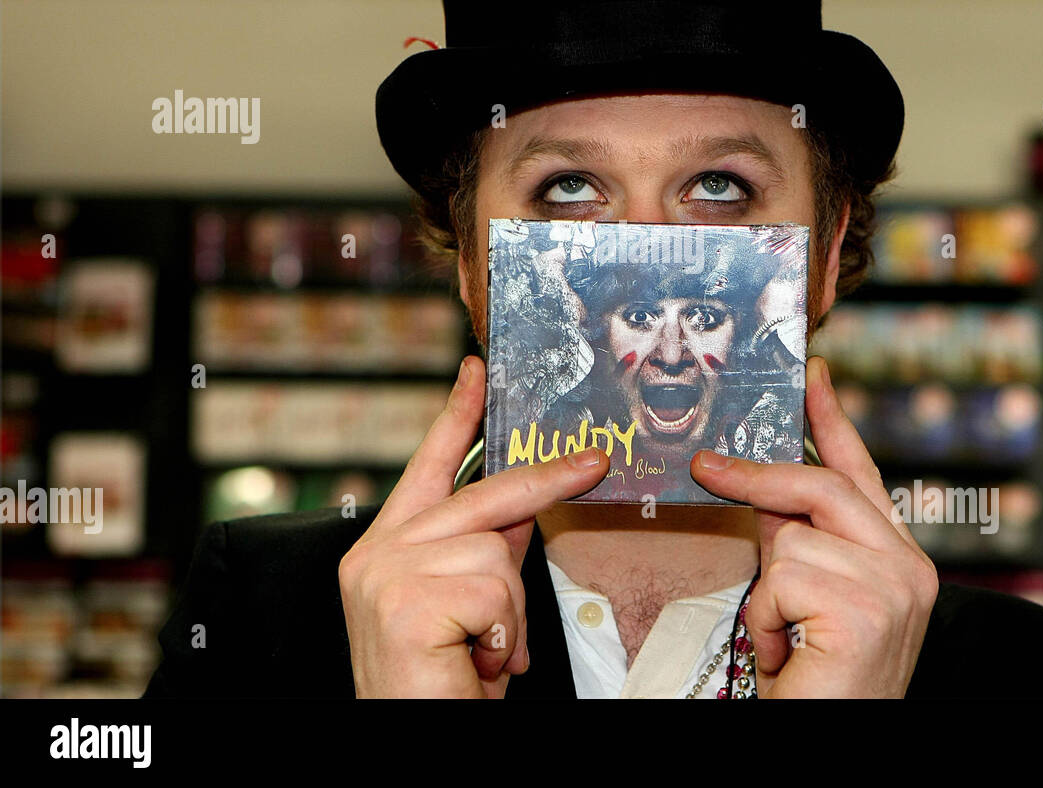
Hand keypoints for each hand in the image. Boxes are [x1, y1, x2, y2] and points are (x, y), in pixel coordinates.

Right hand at [338, 356, 608, 697]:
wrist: (417, 742)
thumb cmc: (443, 684)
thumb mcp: (471, 607)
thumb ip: (486, 551)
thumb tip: (526, 505)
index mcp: (386, 549)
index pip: (428, 468)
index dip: (456, 416)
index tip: (477, 371)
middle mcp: (375, 555)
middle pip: (482, 496)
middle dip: (547, 481)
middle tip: (596, 463)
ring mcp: (384, 576)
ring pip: (498, 552)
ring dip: (512, 612)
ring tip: (486, 652)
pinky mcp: (404, 603)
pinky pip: (495, 591)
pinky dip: (505, 635)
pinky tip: (477, 662)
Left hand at [690, 355, 938, 697]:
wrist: (830, 741)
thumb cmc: (819, 682)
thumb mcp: (808, 600)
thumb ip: (800, 544)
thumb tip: (759, 491)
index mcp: (898, 559)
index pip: (862, 474)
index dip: (832, 420)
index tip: (811, 375)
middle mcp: (910, 568)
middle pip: (822, 487)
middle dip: (757, 479)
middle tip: (705, 467)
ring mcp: (895, 587)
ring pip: (790, 540)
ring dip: (767, 595)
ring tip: (785, 641)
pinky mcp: (866, 610)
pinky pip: (781, 579)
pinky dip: (765, 620)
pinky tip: (787, 656)